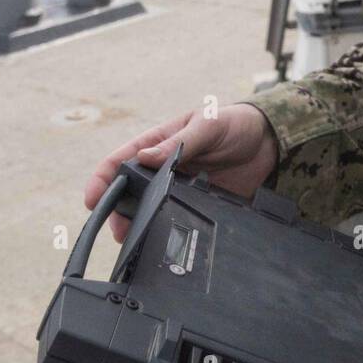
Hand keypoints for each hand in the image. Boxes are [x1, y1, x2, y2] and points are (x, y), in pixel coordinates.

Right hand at [84, 103, 278, 242]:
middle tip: (115, 230)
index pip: (120, 160)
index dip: (102, 178)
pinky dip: (165, 230)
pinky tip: (162, 240)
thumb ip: (178, 142)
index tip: (91, 198)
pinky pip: (177, 220)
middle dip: (116, 210)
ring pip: (148, 210)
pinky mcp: (197, 204)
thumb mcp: (206, 124)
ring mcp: (178, 188)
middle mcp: (163, 168)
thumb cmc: (234, 123)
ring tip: (133, 240)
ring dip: (137, 224)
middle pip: (129, 191)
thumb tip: (144, 156)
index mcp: (158, 144)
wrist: (271, 143)